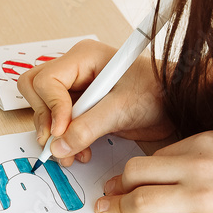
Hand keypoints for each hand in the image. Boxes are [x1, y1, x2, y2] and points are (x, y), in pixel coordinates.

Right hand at [18, 39, 174, 165]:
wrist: (176, 105)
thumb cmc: (157, 92)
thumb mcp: (122, 108)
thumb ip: (89, 127)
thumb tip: (60, 146)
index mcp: (82, 58)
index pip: (46, 81)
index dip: (51, 108)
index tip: (62, 131)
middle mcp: (75, 72)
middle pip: (35, 91)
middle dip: (44, 119)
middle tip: (57, 142)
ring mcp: (77, 91)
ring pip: (44, 111)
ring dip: (54, 135)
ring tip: (72, 154)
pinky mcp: (83, 110)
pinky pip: (60, 125)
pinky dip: (65, 141)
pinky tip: (81, 152)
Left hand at [94, 131, 212, 212]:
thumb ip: (197, 157)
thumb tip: (161, 172)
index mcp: (205, 141)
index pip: (155, 154)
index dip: (133, 169)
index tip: (121, 177)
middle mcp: (199, 165)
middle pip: (138, 172)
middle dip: (117, 185)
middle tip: (106, 194)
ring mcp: (201, 197)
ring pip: (142, 200)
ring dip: (118, 208)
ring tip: (108, 212)